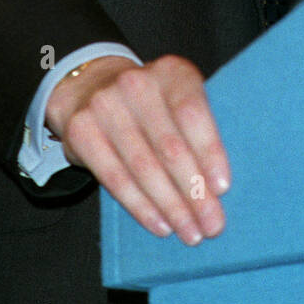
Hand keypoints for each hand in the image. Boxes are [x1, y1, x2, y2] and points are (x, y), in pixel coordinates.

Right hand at [45, 54, 229, 244]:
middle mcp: (136, 83)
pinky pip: (114, 176)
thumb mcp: (179, 99)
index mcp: (171, 71)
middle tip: (212, 224)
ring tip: (190, 231)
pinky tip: (159, 223)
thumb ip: (198, 129)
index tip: (222, 188)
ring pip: (143, 166)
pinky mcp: (80, 130)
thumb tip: (221, 187)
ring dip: (170, 206)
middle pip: (169, 146)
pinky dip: (140, 205)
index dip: (209, 151)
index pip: (192, 112)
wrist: (93, 87)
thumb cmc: (153, 104)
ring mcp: (104, 104)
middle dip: (194, 192)